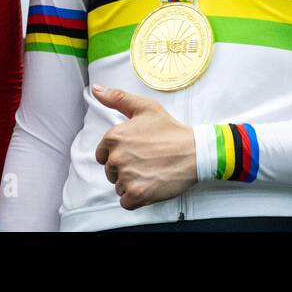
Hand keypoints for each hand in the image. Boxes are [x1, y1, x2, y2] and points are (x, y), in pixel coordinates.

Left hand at [92, 85, 196, 209]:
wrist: (194, 151)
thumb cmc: (170, 130)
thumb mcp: (145, 107)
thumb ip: (117, 98)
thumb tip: (96, 90)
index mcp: (114, 137)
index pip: (102, 155)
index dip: (117, 154)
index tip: (134, 152)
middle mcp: (116, 157)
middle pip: (110, 172)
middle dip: (125, 169)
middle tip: (145, 161)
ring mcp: (126, 177)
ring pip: (118, 186)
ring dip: (131, 183)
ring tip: (150, 172)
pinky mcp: (137, 194)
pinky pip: (126, 202)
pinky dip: (136, 198)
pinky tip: (149, 185)